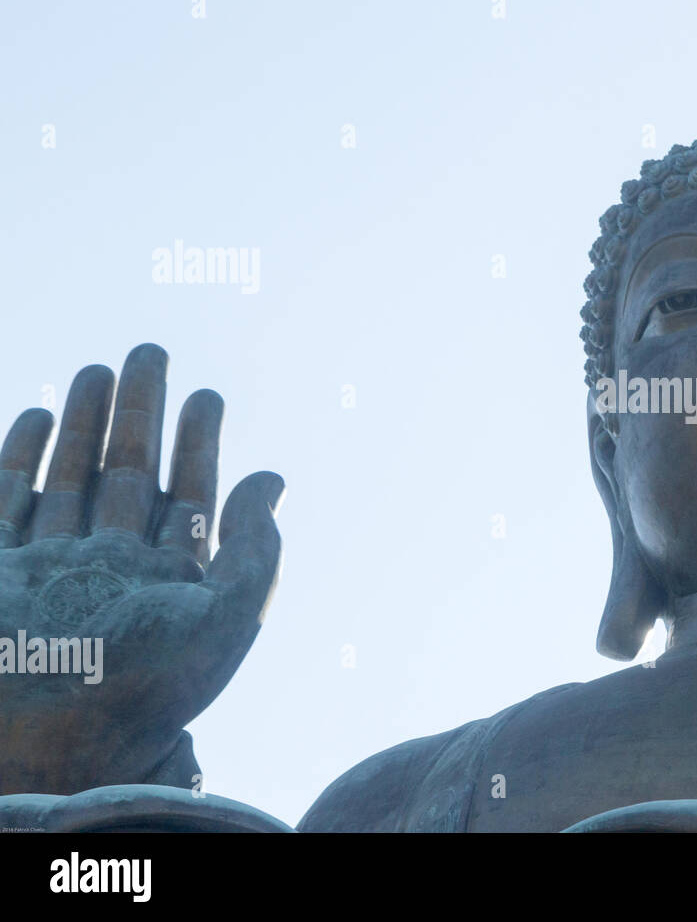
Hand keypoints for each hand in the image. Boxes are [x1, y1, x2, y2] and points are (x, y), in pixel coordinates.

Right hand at [0, 343, 282, 794]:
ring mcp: (48, 568)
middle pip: (127, 473)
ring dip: (83, 422)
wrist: (46, 744)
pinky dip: (19, 457)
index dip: (201, 443)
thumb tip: (272, 479)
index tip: (209, 394)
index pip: (190, 495)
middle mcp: (109, 569)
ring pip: (69, 476)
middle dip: (140, 413)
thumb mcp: (226, 619)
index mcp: (166, 581)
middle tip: (150, 350)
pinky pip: (7, 500)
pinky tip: (34, 413)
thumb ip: (252, 549)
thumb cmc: (146, 688)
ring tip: (98, 366)